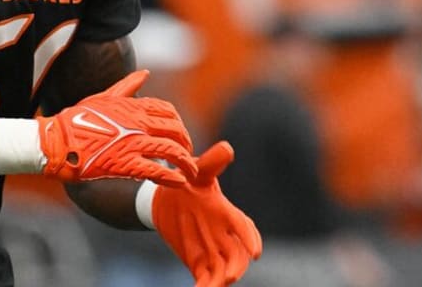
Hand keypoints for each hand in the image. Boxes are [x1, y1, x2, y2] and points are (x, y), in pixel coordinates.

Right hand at [37, 70, 197, 185]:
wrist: (57, 141)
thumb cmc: (77, 119)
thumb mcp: (103, 97)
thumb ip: (127, 86)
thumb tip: (145, 73)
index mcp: (133, 106)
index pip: (167, 112)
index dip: (178, 124)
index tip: (179, 135)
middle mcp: (137, 122)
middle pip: (174, 130)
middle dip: (186, 143)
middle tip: (188, 156)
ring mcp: (132, 142)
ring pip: (170, 150)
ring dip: (185, 163)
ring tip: (191, 173)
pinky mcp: (124, 163)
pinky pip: (156, 170)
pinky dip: (171, 177)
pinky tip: (179, 183)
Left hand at [153, 141, 262, 285]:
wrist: (165, 198)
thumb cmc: (188, 179)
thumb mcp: (198, 171)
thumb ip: (211, 163)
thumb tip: (227, 148)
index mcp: (226, 212)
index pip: (243, 226)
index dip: (250, 238)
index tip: (255, 252)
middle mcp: (223, 233)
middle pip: (237, 254)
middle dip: (237, 265)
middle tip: (231, 276)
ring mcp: (212, 249)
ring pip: (223, 269)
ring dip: (221, 280)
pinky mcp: (199, 261)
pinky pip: (205, 278)